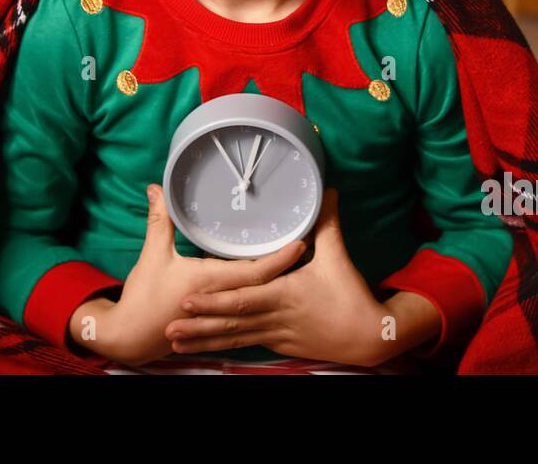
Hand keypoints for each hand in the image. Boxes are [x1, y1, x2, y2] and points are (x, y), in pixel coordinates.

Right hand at [71, 183, 306, 366]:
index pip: (257, 271)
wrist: (133, 337)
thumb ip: (160, 220)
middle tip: (311, 243)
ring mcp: (223, 314)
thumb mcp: (153, 254)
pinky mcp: (220, 321)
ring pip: (260, 296)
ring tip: (303, 263)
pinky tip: (277, 286)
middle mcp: (224, 299)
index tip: (302, 242)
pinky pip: (249, 307)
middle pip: (266, 282)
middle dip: (287, 266)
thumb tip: (156, 188)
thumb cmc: (145, 296)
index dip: (281, 257)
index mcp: (213, 282)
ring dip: (280, 282)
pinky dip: (264, 295)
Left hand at [164, 188, 392, 367]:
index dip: (213, 302)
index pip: (242, 300)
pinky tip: (206, 346)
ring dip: (204, 340)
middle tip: (169, 326)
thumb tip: (327, 191)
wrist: (368, 337)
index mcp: (282, 295)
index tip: (186, 299)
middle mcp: (274, 318)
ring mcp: (276, 336)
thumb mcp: (336, 256)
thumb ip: (327, 224)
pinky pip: (246, 345)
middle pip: (231, 323)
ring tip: (176, 341)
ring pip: (234, 339)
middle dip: (199, 325)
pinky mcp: (280, 345)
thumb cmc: (350, 295)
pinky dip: (224, 346)